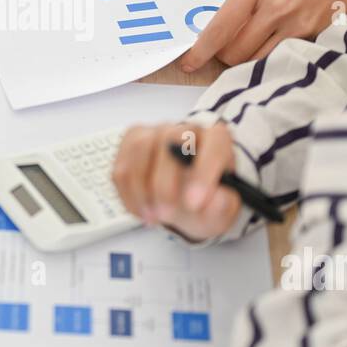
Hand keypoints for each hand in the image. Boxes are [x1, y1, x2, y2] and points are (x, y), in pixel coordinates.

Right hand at [111, 121, 240, 241]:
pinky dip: (128, 194)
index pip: (214, 143)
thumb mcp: (222, 212)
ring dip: (141, 190)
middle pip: (171, 140)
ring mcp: (155, 133)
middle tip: (166, 215)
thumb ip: (224, 207)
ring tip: (152, 217)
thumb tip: (218, 200)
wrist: (185, 202)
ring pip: (140, 150)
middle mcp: (185, 129)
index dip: (203, 172)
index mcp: (217, 140)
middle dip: (164, 183)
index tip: (194, 203)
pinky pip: (122, 166)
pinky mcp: (131, 143)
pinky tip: (142, 209)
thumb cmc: (205, 203)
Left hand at [180, 0, 346, 71]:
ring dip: (250, 60)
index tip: (188, 62)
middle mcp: (274, 6)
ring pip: (258, 61)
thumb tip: (220, 30)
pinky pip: (284, 58)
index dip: (200, 52)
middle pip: (235, 53)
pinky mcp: (314, 36)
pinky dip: (274, 58)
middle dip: (226, 56)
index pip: (219, 29)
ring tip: (257, 43)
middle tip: (229, 48)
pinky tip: (279, 43)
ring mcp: (296, 23)